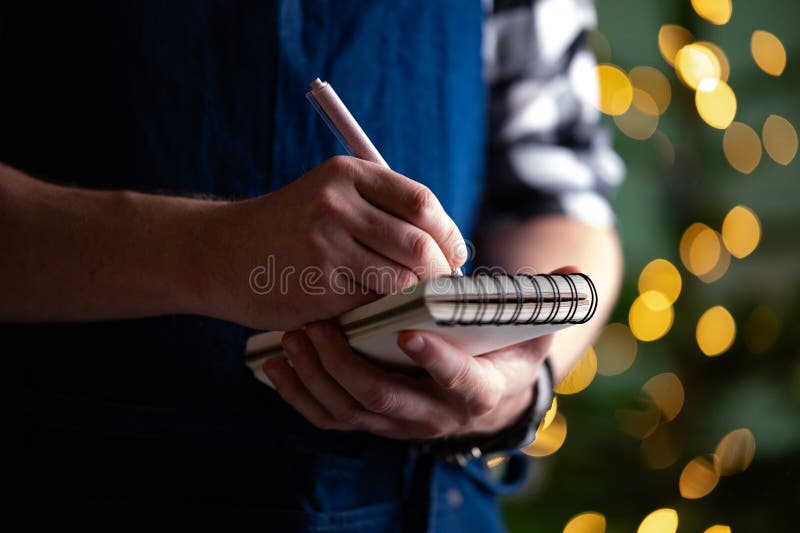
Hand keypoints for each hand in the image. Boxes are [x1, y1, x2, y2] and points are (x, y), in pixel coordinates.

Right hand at [204, 156, 464, 329]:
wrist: (219, 253)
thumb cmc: (288, 229)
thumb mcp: (328, 197)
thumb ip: (380, 210)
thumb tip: (447, 247)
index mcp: (347, 174)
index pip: (422, 203)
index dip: (448, 235)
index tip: (455, 256)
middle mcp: (336, 203)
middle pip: (420, 244)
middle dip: (441, 274)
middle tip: (442, 290)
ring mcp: (325, 245)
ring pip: (402, 281)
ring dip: (417, 298)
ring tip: (416, 304)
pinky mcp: (316, 286)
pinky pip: (373, 306)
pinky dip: (387, 315)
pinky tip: (383, 316)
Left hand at [261, 320, 551, 440]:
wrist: (484, 391)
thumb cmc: (503, 351)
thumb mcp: (531, 329)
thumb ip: (545, 301)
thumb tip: (574, 272)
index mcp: (478, 391)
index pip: (460, 384)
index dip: (438, 362)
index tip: (409, 332)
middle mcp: (434, 417)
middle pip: (387, 401)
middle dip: (348, 366)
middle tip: (321, 327)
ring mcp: (397, 423)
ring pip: (349, 411)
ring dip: (317, 376)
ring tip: (294, 336)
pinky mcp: (370, 420)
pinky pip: (328, 417)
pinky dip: (298, 393)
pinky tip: (275, 362)